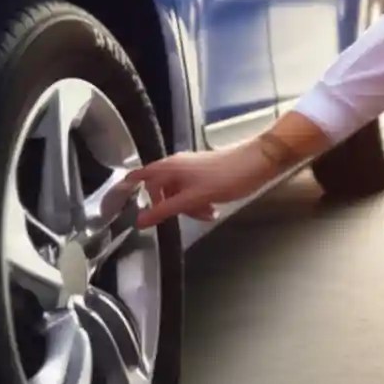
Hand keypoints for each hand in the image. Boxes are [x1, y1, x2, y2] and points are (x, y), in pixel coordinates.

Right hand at [126, 141, 277, 228]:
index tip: (124, 203)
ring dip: (188, 206)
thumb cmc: (227, 177)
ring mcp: (192, 168)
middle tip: (184, 216)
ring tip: (207, 214)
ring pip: (179, 192)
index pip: (141, 176)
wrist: (259, 162)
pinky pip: (193, 191)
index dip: (130, 188)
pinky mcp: (206, 173)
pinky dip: (199, 201)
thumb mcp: (193, 198)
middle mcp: (178, 164)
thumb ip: (165, 210)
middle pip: (161, 189)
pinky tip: (212, 208)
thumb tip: (140, 221)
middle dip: (170, 206)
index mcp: (169, 167)